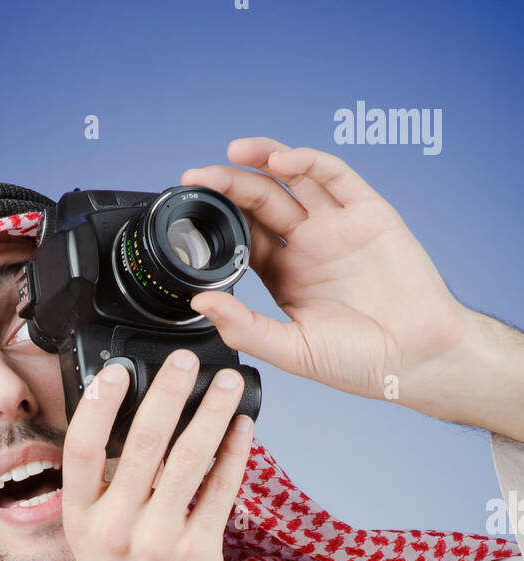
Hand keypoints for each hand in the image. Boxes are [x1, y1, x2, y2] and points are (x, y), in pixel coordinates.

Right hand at [60, 350, 254, 560]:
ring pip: (188, 460)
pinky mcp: (197, 554)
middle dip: (168, 392)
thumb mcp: (98, 550)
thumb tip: (141, 439)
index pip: (81, 450)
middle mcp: (116, 528)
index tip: (118, 371)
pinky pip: (220, 491)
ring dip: (212, 414)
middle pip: (142, 443)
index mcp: (83, 522)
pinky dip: (235, 455)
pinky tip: (245, 430)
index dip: (98, 405)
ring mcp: (157, 542)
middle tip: (185, 359)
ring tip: (229, 384)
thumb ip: (111, 500)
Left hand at [180, 137, 471, 413]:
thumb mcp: (292, 351)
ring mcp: (336, 225)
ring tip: (231, 154)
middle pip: (261, 202)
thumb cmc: (358, 361)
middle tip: (198, 176)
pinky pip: (333, 175)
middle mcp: (307, 245)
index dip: (217, 220)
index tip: (187, 213)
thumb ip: (246, 328)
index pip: (243, 235)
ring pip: (292, 178)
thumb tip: (201, 304)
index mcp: (284, 275)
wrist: (417, 357)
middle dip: (229, 186)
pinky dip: (306, 160)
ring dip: (261, 160)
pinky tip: (281, 161)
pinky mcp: (367, 211)